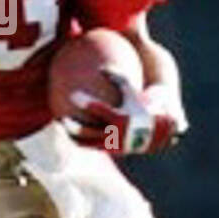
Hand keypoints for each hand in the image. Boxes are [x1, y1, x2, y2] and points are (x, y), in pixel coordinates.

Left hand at [63, 74, 187, 154]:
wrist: (156, 131)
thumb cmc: (142, 106)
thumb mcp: (132, 91)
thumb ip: (117, 78)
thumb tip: (101, 67)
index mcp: (120, 118)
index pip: (99, 109)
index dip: (85, 102)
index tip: (72, 96)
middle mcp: (115, 133)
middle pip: (88, 132)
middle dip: (73, 126)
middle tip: (62, 118)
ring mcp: (112, 144)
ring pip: (87, 143)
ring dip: (73, 137)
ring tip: (62, 128)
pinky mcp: (110, 150)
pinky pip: (91, 146)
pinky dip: (80, 141)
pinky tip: (70, 134)